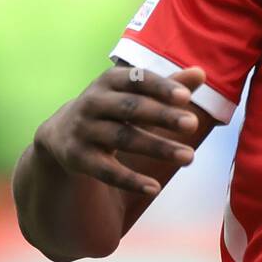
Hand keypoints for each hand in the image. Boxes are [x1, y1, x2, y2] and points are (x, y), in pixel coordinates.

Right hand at [34, 64, 206, 197]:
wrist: (61, 133)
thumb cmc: (113, 108)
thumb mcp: (134, 93)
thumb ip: (167, 86)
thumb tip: (201, 74)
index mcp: (110, 80)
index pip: (137, 80)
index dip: (160, 87)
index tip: (185, 97)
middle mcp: (94, 102)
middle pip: (131, 108)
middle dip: (162, 116)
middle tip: (192, 124)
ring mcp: (84, 130)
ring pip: (123, 138)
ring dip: (157, 148)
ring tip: (189, 157)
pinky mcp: (78, 157)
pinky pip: (106, 171)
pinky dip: (130, 180)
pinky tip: (154, 188)